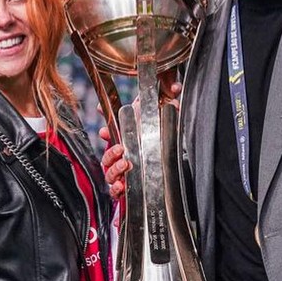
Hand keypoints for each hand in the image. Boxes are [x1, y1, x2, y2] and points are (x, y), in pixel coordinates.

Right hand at [99, 81, 182, 201]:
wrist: (165, 175)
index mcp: (126, 142)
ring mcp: (123, 175)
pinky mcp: (127, 191)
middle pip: (108, 156)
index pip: (111, 136)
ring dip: (114, 168)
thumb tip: (176, 88)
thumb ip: (166, 104)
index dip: (107, 132)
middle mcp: (122, 159)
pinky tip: (121, 185)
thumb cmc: (156, 146)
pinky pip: (115, 192)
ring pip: (110, 173)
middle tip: (121, 148)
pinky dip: (116, 189)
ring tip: (125, 164)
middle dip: (111, 152)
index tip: (105, 130)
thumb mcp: (161, 123)